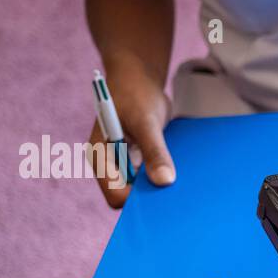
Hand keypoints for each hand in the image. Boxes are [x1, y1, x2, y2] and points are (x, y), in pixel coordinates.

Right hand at [90, 62, 175, 207]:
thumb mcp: (147, 122)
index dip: (138, 199)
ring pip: (140, 189)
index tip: (163, 192)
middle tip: (175, 188)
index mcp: (100, 155)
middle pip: (128, 196)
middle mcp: (108, 163)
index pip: (115, 194)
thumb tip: (164, 182)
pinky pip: (148, 177)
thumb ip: (154, 151)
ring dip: (156, 185)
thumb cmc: (136, 94)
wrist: (138, 79)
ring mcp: (121, 163)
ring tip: (177, 174)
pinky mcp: (135, 160)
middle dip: (149, 194)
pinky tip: (176, 167)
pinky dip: (161, 175)